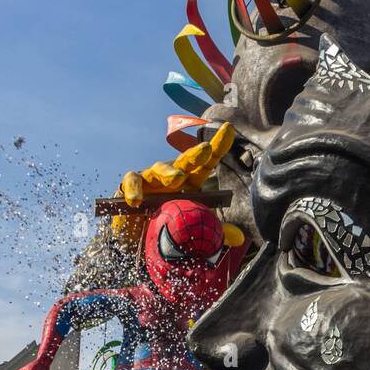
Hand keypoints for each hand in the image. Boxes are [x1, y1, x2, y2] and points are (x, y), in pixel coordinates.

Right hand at [112, 124, 242, 248]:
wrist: (136, 240)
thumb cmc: (166, 228)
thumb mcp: (193, 232)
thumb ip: (214, 232)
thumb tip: (239, 238)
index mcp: (190, 184)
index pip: (206, 164)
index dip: (217, 146)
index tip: (228, 129)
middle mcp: (172, 177)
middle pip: (186, 161)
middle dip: (196, 154)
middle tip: (206, 149)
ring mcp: (151, 180)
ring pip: (160, 169)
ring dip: (168, 172)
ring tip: (177, 178)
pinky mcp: (130, 187)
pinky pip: (132, 183)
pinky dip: (134, 190)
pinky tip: (136, 201)